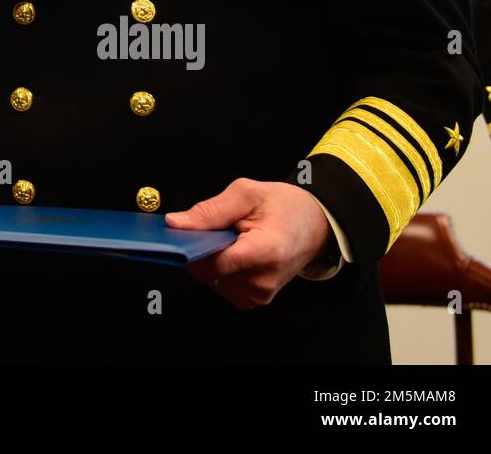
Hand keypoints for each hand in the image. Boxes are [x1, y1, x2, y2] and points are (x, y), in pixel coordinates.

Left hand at [165, 178, 329, 309]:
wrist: (315, 224)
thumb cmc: (285, 206)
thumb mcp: (246, 193)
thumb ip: (209, 211)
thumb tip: (176, 223)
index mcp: (266, 252)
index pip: (214, 263)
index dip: (192, 248)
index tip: (179, 233)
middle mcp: (264, 280)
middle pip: (209, 272)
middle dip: (201, 249)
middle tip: (216, 227)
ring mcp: (260, 293)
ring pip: (212, 279)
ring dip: (212, 258)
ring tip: (232, 238)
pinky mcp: (255, 298)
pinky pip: (222, 284)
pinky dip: (220, 267)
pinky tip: (234, 251)